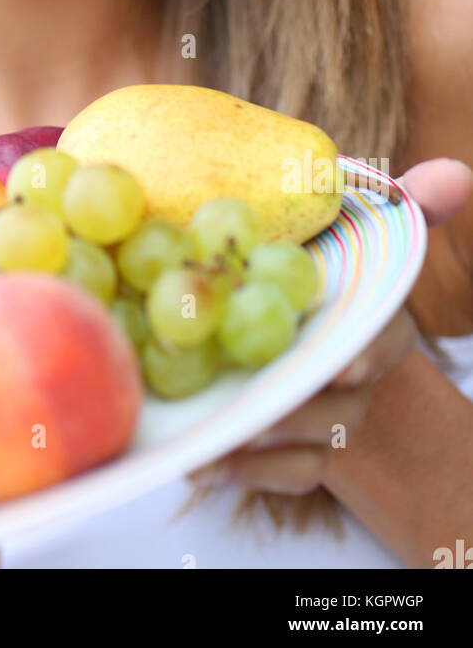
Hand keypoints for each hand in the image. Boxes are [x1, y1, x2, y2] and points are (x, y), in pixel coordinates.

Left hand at [186, 158, 472, 494]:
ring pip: (308, 442)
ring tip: (215, 437)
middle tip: (259, 403)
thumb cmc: (331, 272)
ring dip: (264, 442)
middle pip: (339, 401)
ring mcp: (327, 417)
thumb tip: (456, 173)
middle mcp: (356, 375)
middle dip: (303, 405)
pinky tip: (201, 465)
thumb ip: (399, 202)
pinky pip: (282, 473)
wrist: (322, 341)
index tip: (346, 364)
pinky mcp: (296, 451)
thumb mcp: (354, 229)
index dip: (369, 353)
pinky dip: (245, 473)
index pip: (385, 339)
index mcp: (375, 323)